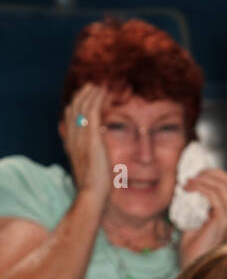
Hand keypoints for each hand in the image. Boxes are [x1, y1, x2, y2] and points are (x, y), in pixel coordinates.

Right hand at [63, 84, 111, 204]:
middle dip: (83, 95)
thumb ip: (90, 156)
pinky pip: (93, 110)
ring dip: (91, 93)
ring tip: (99, 85)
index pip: (70, 118)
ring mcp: (81, 137)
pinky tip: (105, 91)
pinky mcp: (91, 137)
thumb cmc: (95, 186)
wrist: (92, 194)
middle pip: (74, 108)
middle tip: (93, 86)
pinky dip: (98, 98)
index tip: (85, 97)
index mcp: (71, 144)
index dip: (77, 105)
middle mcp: (73, 137)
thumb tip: (97, 151)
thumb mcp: (90, 167)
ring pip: (83, 106)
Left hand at [179, 170, 226, 263]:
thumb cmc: (194, 243)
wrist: (192, 262)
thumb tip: (193, 178)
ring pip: (223, 186)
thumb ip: (202, 199)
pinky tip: (189, 189)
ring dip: (202, 180)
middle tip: (192, 176)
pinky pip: (215, 195)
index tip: (197, 174)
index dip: (215, 174)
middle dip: (211, 173)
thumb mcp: (200, 215)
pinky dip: (200, 187)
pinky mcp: (224, 220)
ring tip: (187, 183)